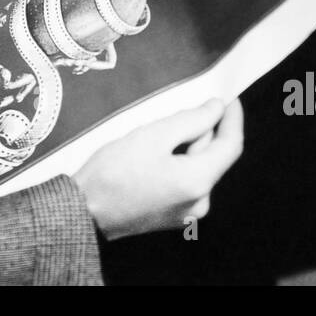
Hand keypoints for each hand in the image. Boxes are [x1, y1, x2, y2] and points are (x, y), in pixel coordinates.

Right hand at [71, 98, 242, 240]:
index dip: (232, 118)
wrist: (83, 211)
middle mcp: (199, 202)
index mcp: (197, 182)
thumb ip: (192, 120)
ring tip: (154, 140)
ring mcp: (186, 213)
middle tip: (175, 115)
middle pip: (213, 156)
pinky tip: (152, 159)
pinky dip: (178, 165)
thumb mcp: (154, 134)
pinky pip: (185, 183)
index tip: (229, 98)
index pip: (231, 145)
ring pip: (198, 168)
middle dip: (201, 132)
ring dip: (186, 148)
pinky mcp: (172, 217)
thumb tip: (216, 109)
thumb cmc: (113, 173)